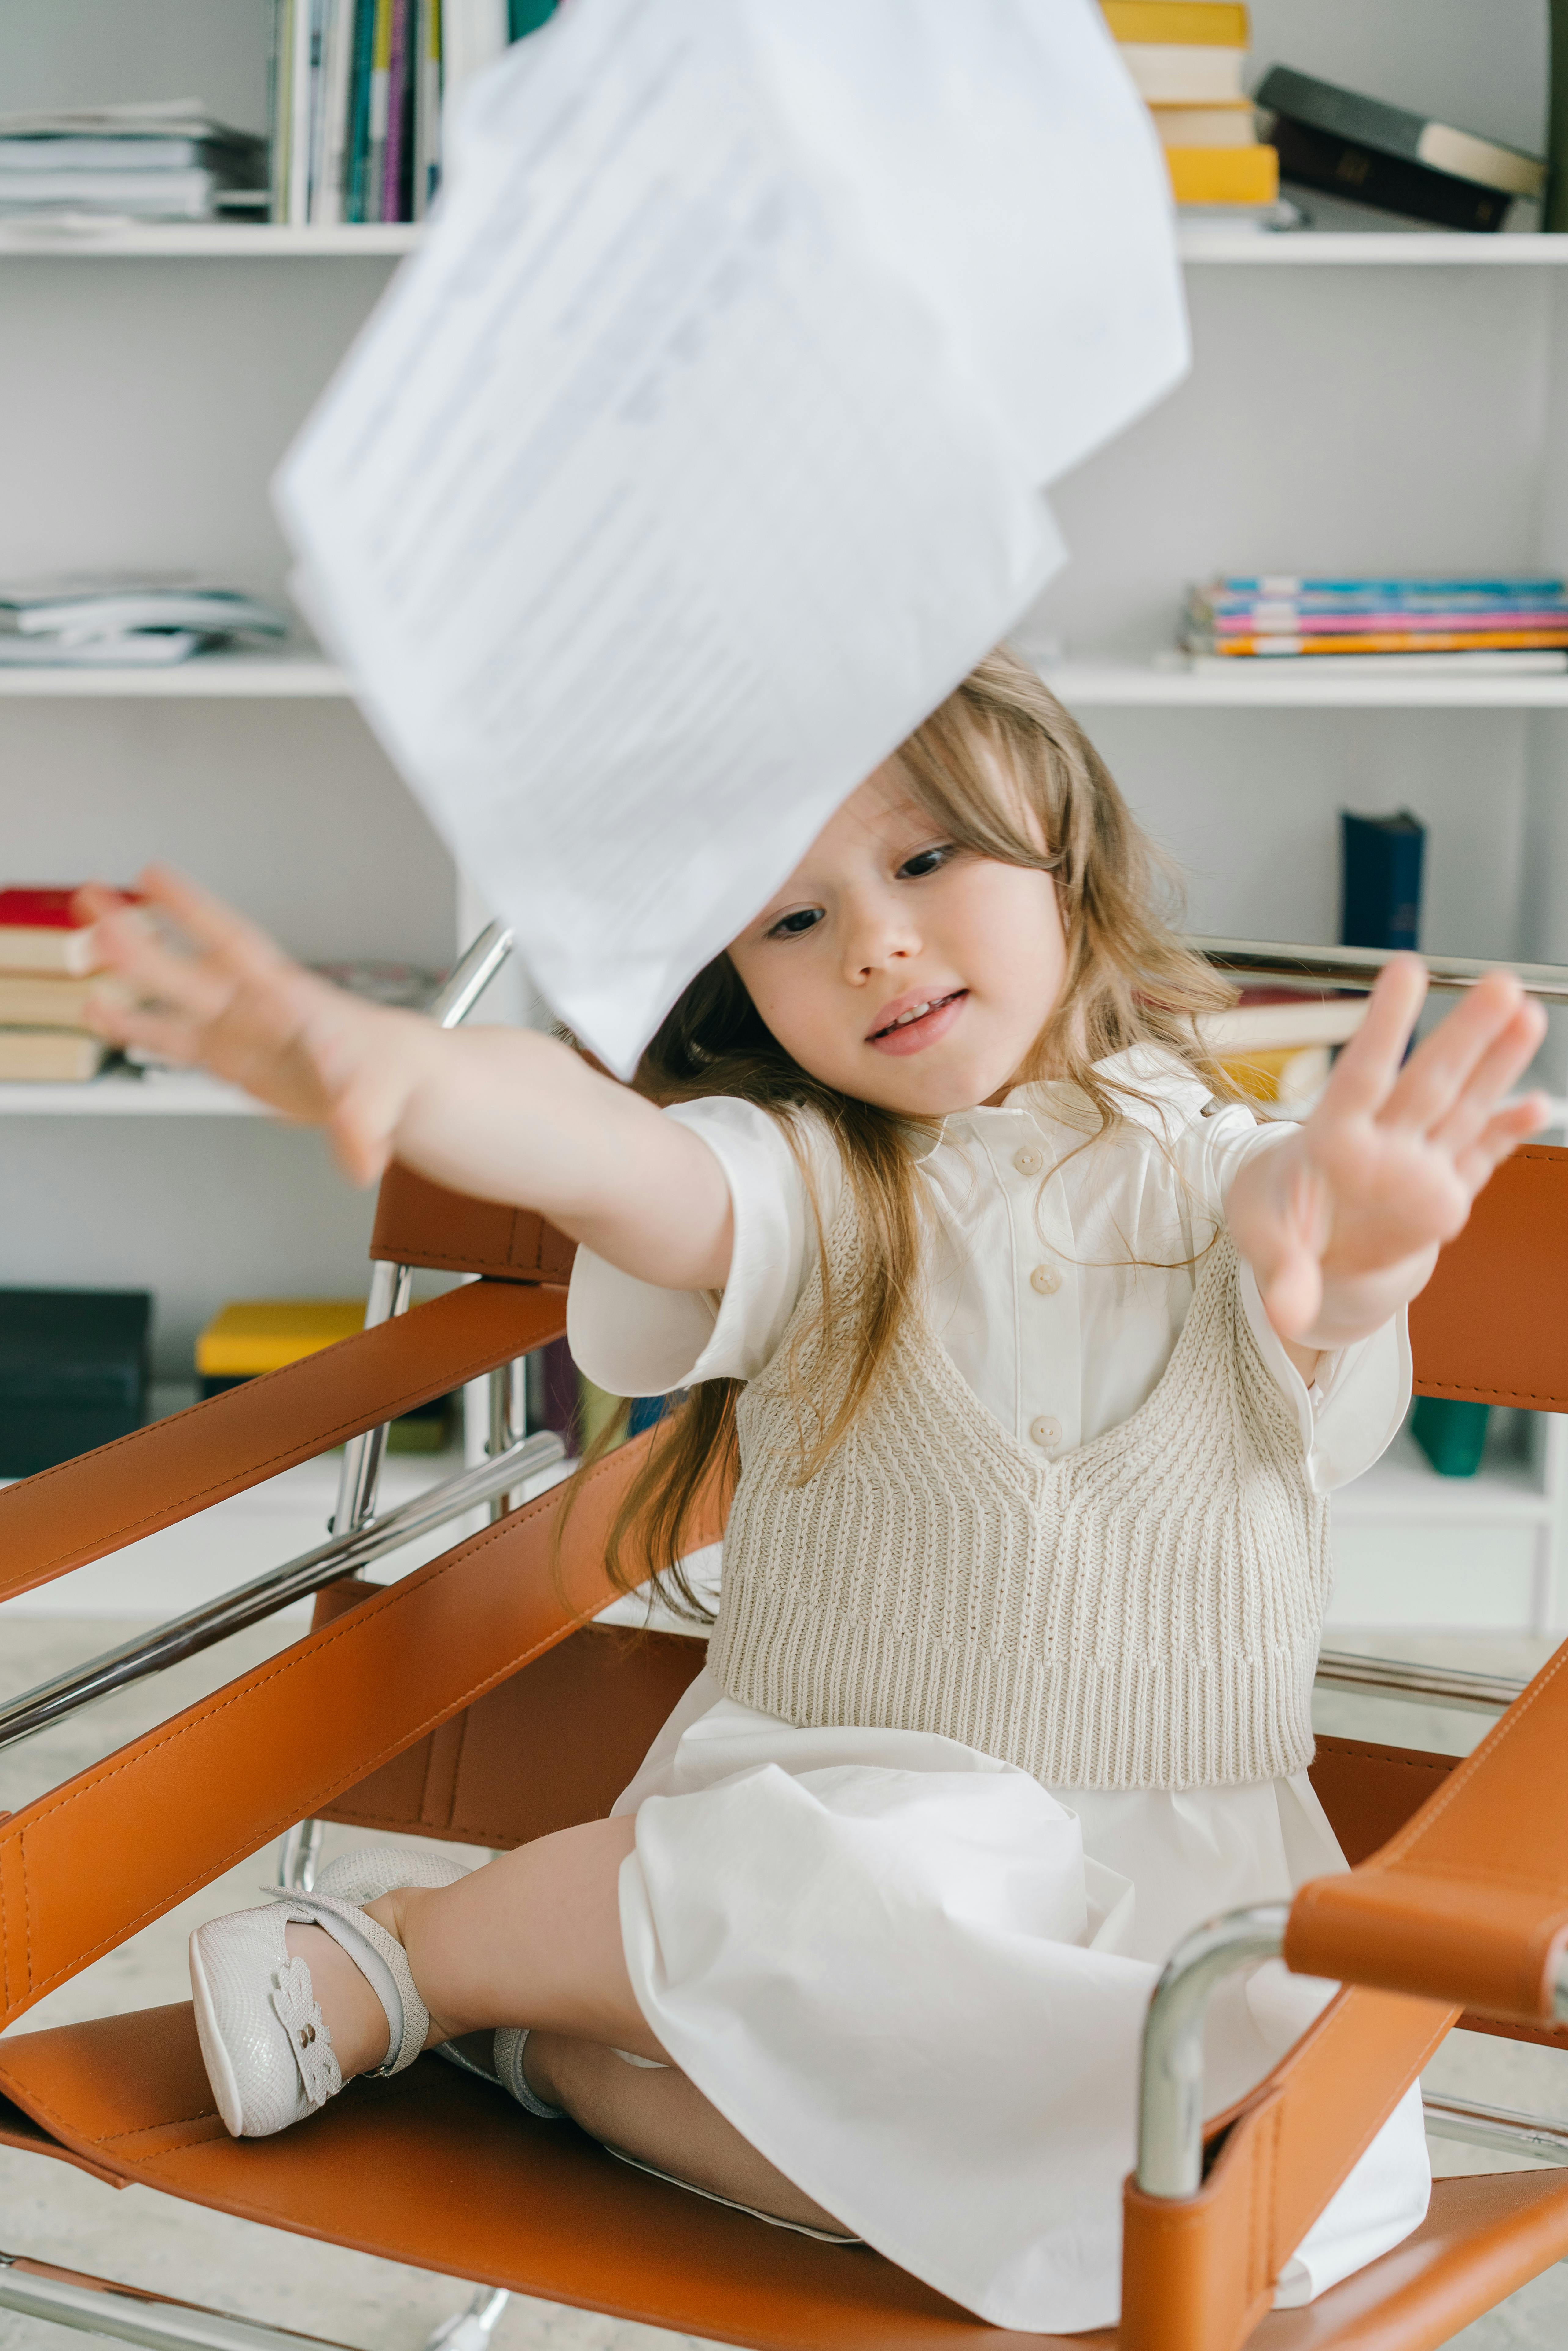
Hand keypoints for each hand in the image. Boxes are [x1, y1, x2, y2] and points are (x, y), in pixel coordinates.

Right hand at [78, 866, 435, 1183]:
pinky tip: (105, 1017)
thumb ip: (364, 1124)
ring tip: (81, 960)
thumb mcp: (382, 1098)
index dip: (195, 912)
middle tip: (93, 904)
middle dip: (140, 941)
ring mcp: (240, 1032)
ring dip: (131, 981)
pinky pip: (177, 1043)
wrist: (391, 1085)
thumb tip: (359, 1157)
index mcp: (291, 999)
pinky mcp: (231, 1061)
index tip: (155, 876)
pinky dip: (140, 1032)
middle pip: (189, 968)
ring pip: (175, 1000)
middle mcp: (256, 1008)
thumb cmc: (389, 1073)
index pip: (237, 945)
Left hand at [1225, 956, 1549, 1347]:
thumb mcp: (1268, 1248)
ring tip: (1526, 1012)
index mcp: (1331, 1140)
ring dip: (1496, 1063)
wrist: (1308, 1253)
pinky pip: (1478, 1157)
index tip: (1406, 969)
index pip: (1361, 1074)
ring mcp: (1417, 1165)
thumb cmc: (1281, 1227)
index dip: (1385, 1025)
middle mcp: (1383, 1142)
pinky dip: (1506, 1133)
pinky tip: (1538, 1103)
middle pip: (1428, 1082)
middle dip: (1464, 1034)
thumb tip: (1287, 1313)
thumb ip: (1284, 1275)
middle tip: (1499, 981)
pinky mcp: (1443, 1192)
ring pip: (1462, 1105)